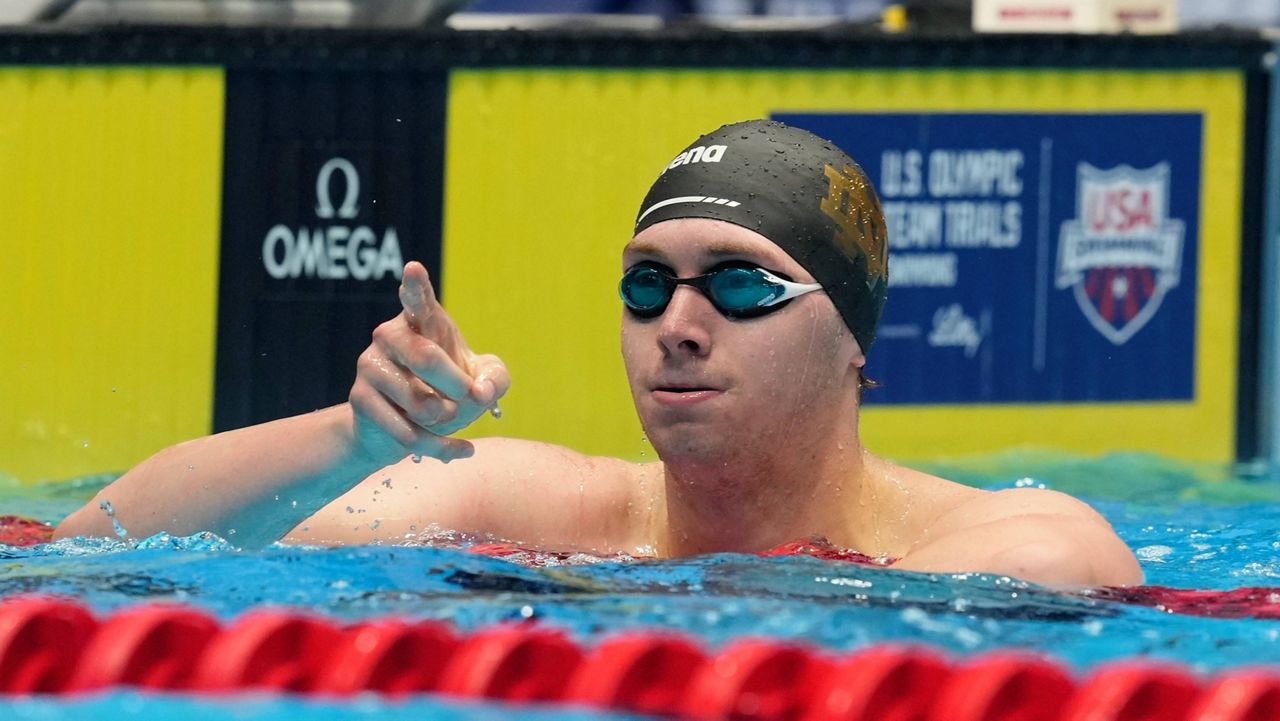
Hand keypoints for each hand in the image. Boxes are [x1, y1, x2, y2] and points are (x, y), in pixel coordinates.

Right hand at [348, 261, 509, 463]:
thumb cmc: (450, 392)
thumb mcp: (484, 382)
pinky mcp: (361, 399)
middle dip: (457, 386)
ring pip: (419, 402)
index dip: (416, 285)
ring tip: (448, 416)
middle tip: (470, 396)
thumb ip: (495, 380)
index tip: (414, 268)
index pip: (417, 299)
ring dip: (446, 419)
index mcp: (422, 321)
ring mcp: (370, 366)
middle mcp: (390, 336)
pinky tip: (459, 449)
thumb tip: (481, 392)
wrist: (404, 430)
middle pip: (426, 358)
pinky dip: (441, 447)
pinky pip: (408, 431)